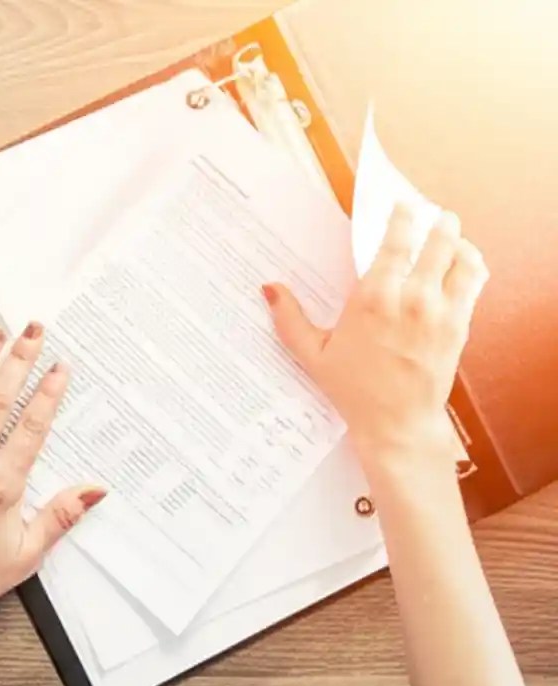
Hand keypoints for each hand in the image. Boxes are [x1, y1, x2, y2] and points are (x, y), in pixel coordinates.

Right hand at [264, 203, 487, 471]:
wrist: (396, 423)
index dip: (402, 215)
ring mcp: (442, 312)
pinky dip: (471, 267)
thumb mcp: (313, 354)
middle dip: (438, 221)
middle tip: (433, 214)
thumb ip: (290, 318)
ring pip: (463, 258)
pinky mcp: (460, 327)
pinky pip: (474, 284)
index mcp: (373, 299)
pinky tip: (463, 265)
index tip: (402, 205)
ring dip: (458, 242)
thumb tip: (269, 288)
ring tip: (450, 237)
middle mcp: (412, 299)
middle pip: (438, 240)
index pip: (396, 240)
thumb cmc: (354, 390)